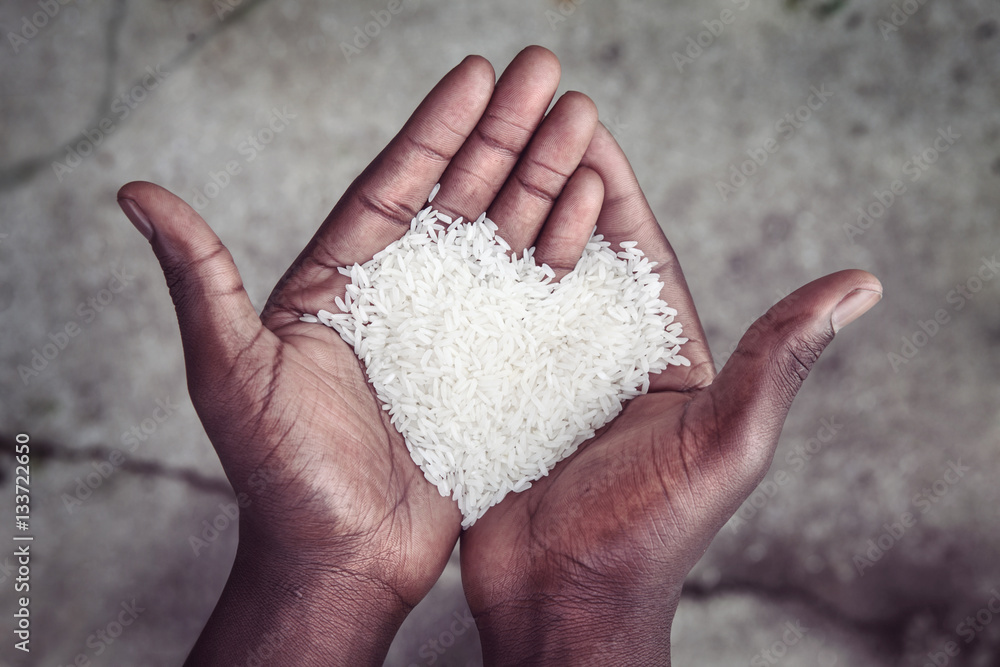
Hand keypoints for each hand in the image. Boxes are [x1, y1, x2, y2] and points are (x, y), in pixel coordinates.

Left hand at [118, 46, 603, 664]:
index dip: (435, 129)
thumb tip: (134, 192)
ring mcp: (447, 329)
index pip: (392, 186)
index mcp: (339, 282)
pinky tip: (587, 211)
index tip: (479, 75)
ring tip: (580, 124)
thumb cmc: (282, 474)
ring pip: (498, 235)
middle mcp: (396, 295)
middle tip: (547, 72)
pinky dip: (556, 251)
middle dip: (502, 132)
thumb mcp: (233, 371)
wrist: (344, 558)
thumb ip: (202, 281)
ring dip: (539, 177)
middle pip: (456, 195)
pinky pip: (525, 297)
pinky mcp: (486, 366)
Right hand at [460, 123, 882, 664]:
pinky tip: (436, 238)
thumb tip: (862, 284)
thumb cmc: (646, 536)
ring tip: (473, 160)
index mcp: (662, 357)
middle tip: (523, 121)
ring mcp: (544, 377)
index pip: (642, 251)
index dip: (614, 187)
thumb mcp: (722, 442)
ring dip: (504, 219)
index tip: (585, 127)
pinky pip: (479, 327)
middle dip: (553, 183)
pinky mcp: (494, 399)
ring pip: (522, 280)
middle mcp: (603, 358)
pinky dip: (463, 281)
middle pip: (578, 252)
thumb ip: (779, 363)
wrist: (561, 603)